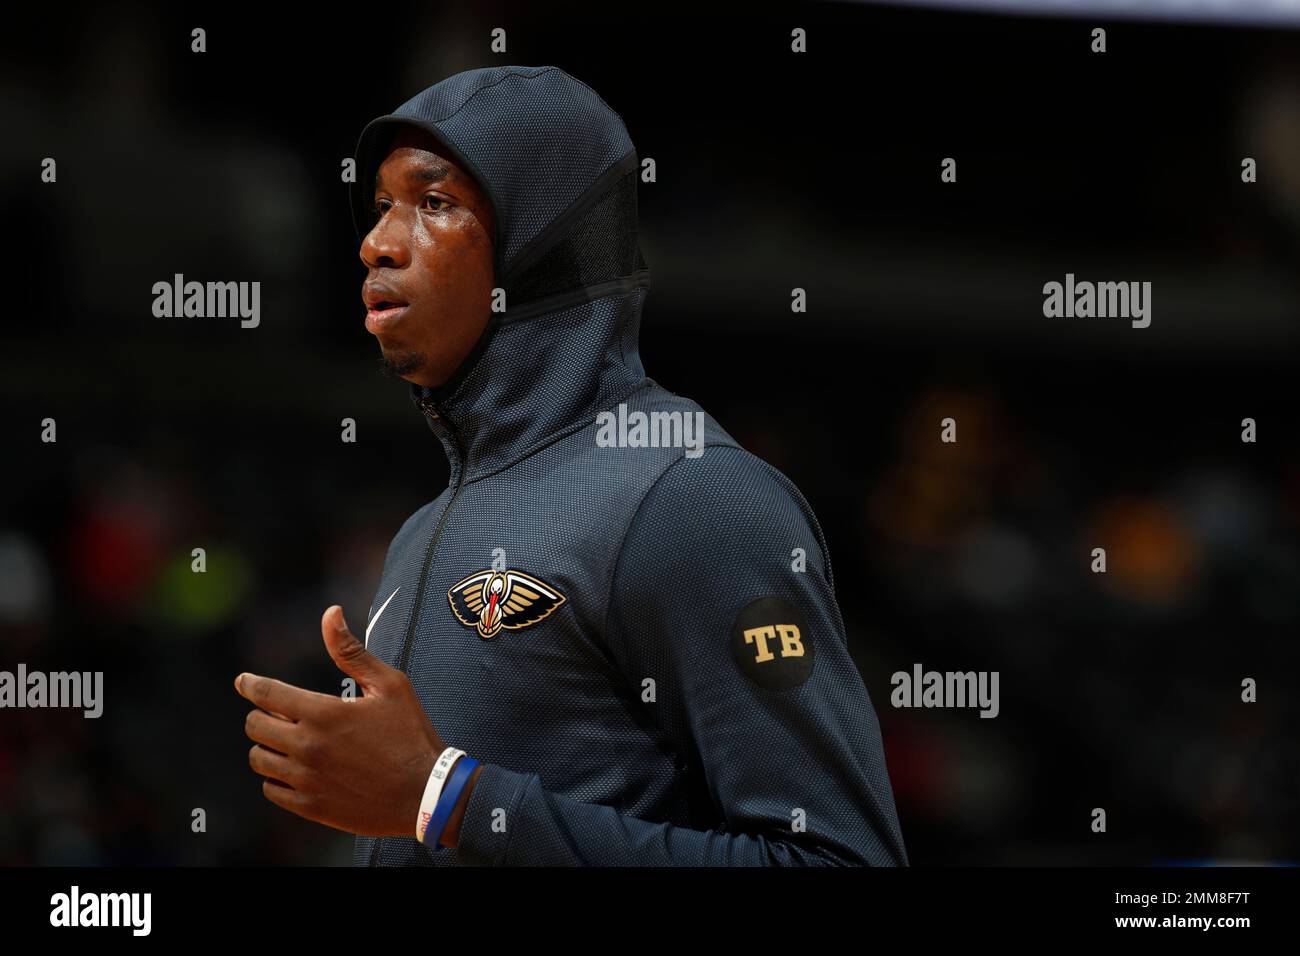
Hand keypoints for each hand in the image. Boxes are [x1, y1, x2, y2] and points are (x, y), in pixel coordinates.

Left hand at [235, 605, 478, 840]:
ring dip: (268, 746)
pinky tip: (297, 769)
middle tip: (280, 714)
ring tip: (289, 741)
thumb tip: (330, 614)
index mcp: (323, 713)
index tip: (243, 681)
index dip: (249, 684)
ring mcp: (306, 779)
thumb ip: (352, 652)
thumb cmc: (410, 734)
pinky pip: (271, 790)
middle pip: (255, 726)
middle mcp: (307, 746)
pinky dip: (277, 777)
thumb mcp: (389, 685)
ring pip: (258, 759)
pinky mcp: (310, 807)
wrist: (425, 792)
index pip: (266, 694)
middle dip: (262, 714)